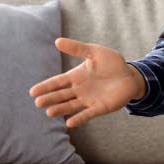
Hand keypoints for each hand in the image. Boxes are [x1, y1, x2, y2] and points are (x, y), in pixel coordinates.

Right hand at [29, 38, 144, 127]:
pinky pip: (88, 114)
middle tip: (38, 103)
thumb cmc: (112, 63)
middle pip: (61, 95)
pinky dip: (79, 118)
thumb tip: (57, 41)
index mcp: (76, 76)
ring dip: (61, 109)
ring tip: (50, 112)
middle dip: (50, 99)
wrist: (130, 76)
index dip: (46, 87)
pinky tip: (70, 123)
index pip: (58, 82)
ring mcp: (89, 99)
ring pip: (71, 105)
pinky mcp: (100, 107)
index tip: (32, 92)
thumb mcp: (95, 52)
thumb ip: (78, 48)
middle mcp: (79, 90)